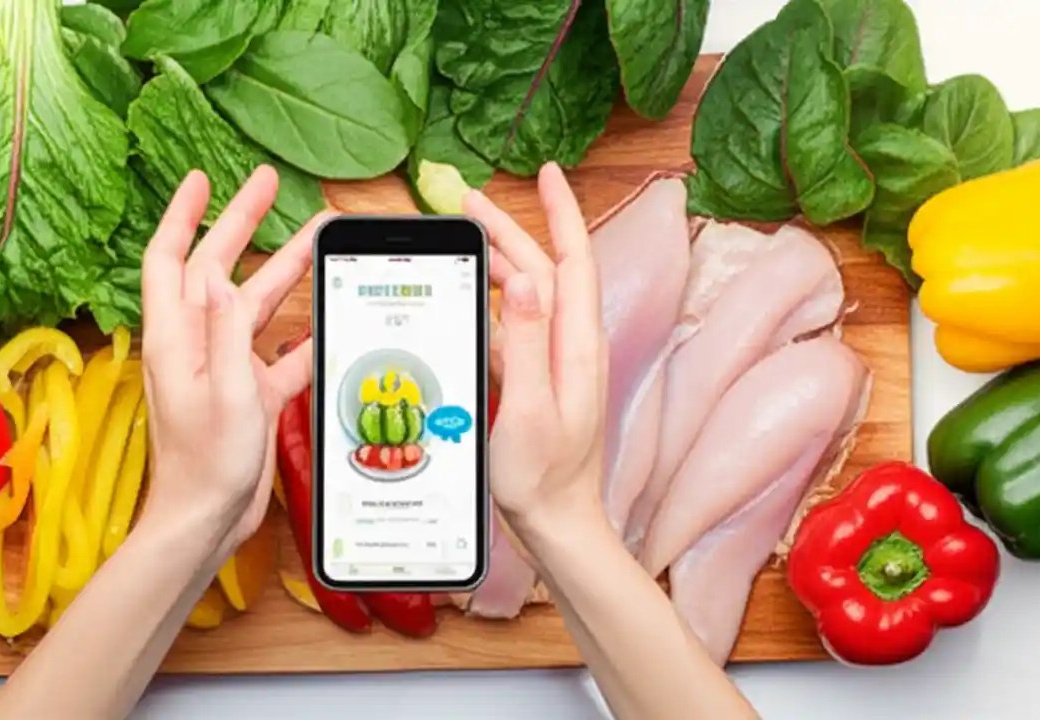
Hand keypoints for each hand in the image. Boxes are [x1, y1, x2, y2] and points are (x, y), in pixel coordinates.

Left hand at [140, 167, 328, 551]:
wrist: (208, 520)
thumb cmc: (205, 465)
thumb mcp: (222, 395)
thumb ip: (225, 336)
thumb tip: (222, 281)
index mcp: (177, 337)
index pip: (172, 260)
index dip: (183, 215)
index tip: (203, 178)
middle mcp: (199, 344)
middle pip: (219, 267)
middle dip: (243, 223)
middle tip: (267, 184)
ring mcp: (227, 366)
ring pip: (258, 303)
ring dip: (287, 269)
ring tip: (320, 236)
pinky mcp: (251, 392)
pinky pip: (283, 351)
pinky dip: (306, 333)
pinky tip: (333, 315)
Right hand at [463, 163, 607, 530]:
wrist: (556, 525)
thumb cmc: (545, 478)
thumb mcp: (533, 410)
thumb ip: (528, 344)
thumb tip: (523, 281)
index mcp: (576, 346)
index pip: (573, 261)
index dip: (561, 213)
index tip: (547, 173)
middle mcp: (570, 346)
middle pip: (542, 270)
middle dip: (510, 229)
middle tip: (468, 201)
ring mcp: (554, 363)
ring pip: (525, 297)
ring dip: (497, 263)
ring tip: (463, 241)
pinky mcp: (536, 380)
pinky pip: (513, 329)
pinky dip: (489, 306)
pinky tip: (465, 303)